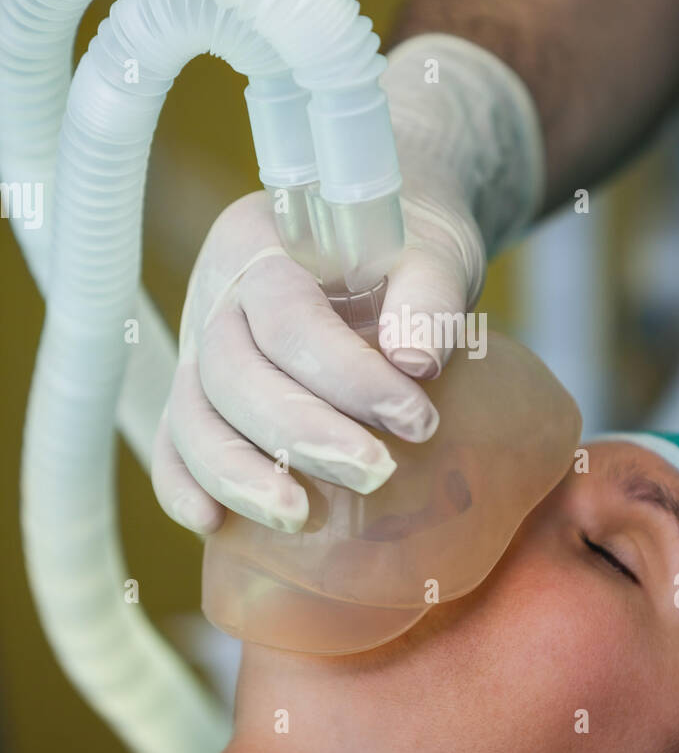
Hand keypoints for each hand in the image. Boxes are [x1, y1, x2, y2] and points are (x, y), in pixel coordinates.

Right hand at [151, 183, 484, 534]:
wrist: (375, 228)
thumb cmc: (403, 242)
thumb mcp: (432, 249)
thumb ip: (430, 296)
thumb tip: (415, 362)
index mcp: (262, 246)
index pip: (289, 321)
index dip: (348, 378)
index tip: (416, 419)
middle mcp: (217, 295)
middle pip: (232, 375)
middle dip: (301, 435)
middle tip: (376, 474)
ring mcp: (197, 345)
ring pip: (192, 416)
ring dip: (240, 475)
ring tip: (299, 519)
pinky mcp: (198, 390)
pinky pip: (173, 440)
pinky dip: (183, 484)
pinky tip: (214, 525)